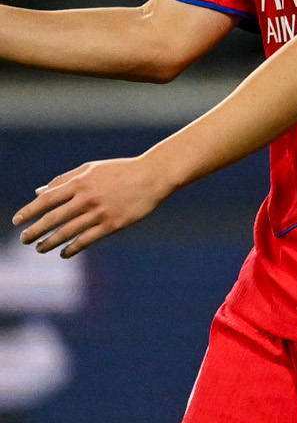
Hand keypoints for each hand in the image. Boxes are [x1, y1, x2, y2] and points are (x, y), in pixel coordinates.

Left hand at [17, 155, 171, 256]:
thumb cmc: (120, 171)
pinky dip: (72, 248)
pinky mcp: (113, 224)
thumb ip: (63, 180)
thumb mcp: (90, 169)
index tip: (17, 221)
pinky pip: (88, 239)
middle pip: (54, 218)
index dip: (29, 211)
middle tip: (23, 239)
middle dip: (35, 231)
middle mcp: (87, 199)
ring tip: (39, 249)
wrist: (153, 176)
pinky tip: (64, 253)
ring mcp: (100, 213)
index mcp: (79, 183)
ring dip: (50, 242)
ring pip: (68, 232)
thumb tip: (38, 193)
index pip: (47, 200)